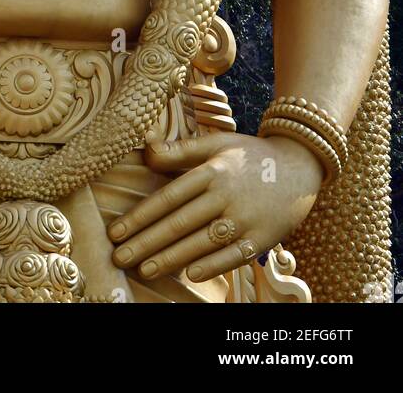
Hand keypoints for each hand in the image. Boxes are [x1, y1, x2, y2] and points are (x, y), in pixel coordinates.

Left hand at [109, 131, 323, 283]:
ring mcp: (245, 217)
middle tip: (120, 258)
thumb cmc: (250, 155)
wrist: (301, 165)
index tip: (115, 232)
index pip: (168, 197)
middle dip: (147, 242)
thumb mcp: (216, 143)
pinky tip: (190, 273)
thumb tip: (145, 150)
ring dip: (172, 257)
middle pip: (180, 222)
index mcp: (211, 170)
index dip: (140, 216)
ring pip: (202, 241)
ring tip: (145, 269)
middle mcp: (225, 194)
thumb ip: (179, 150)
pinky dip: (213, 265)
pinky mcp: (263, 236)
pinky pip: (234, 254)